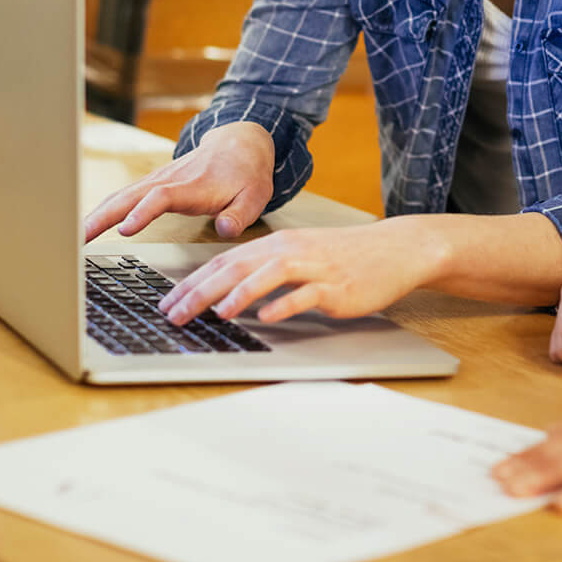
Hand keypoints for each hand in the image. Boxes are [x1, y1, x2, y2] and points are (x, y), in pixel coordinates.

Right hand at [82, 122, 274, 242]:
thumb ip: (241, 214)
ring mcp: (158, 180)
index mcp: (193, 186)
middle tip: (78, 238)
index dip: (143, 212)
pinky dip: (104, 210)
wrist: (239, 143)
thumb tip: (226, 229)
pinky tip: (88, 226)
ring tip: (74, 237)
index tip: (125, 230)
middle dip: (103, 216)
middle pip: (130, 196)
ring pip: (121, 196)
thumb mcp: (256, 195)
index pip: (162, 198)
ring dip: (97, 215)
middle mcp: (169, 180)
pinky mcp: (153, 184)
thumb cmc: (247, 173)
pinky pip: (124, 197)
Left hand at [157, 219, 447, 324]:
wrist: (393, 250)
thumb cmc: (344, 257)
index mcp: (276, 244)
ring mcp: (313, 267)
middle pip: (236, 268)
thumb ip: (265, 271)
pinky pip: (305, 294)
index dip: (192, 282)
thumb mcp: (300, 257)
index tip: (168, 302)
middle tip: (175, 313)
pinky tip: (265, 317)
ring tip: (214, 313)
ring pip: (267, 276)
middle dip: (200, 291)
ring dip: (238, 294)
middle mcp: (290, 250)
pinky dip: (283, 304)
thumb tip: (226, 292)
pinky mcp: (335, 286)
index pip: (224, 262)